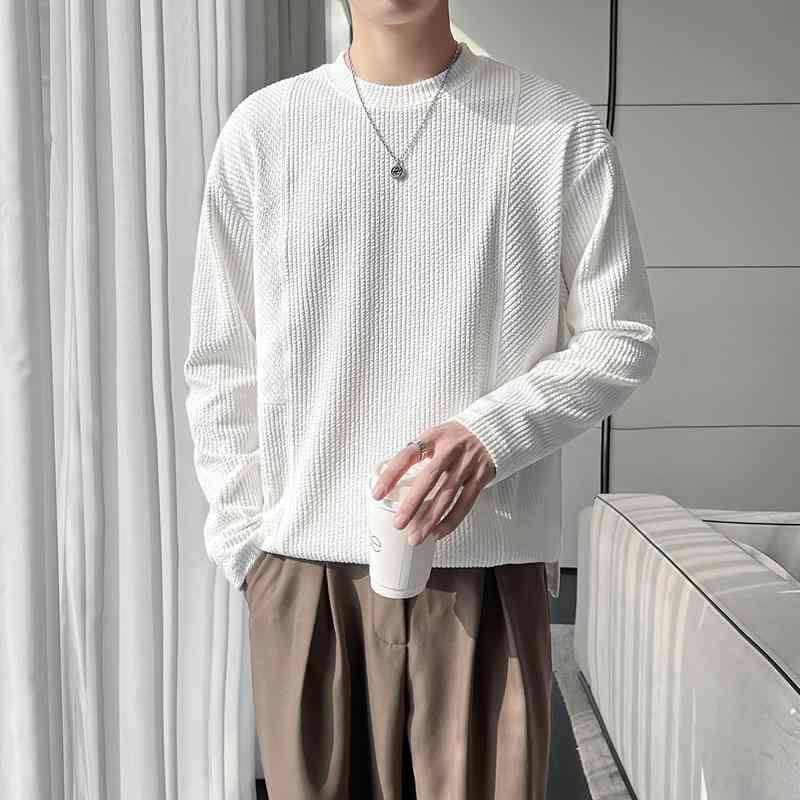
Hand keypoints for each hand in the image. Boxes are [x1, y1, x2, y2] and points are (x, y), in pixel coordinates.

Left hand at [372, 421, 496, 544]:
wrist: (493, 429)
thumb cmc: (456, 437)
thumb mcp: (436, 436)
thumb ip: (418, 453)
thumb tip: (392, 479)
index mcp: (433, 437)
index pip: (407, 455)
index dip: (391, 474)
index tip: (377, 493)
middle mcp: (451, 449)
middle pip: (429, 479)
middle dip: (412, 504)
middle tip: (399, 524)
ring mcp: (468, 463)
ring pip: (447, 495)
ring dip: (430, 519)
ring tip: (415, 537)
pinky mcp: (481, 476)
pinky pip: (465, 502)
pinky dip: (451, 520)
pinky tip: (438, 532)